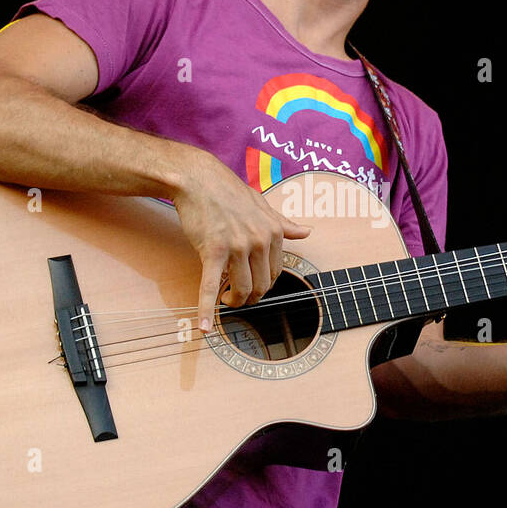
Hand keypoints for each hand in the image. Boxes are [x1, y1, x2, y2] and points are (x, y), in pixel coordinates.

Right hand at [169, 151, 310, 333]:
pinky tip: (205, 327)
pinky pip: (210, 287)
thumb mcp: (263, 205)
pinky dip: (207, 310)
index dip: (264, 285)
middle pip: (262, 286)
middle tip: (240, 298)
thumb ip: (284, 223)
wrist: (199, 180)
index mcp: (273, 232)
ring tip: (228, 300)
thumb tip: (308, 231)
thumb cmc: (229, 192)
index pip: (275, 272)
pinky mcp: (212, 252)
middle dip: (252, 297)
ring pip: (242, 289)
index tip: (253, 287)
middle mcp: (259, 241)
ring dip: (235, 302)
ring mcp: (236, 248)